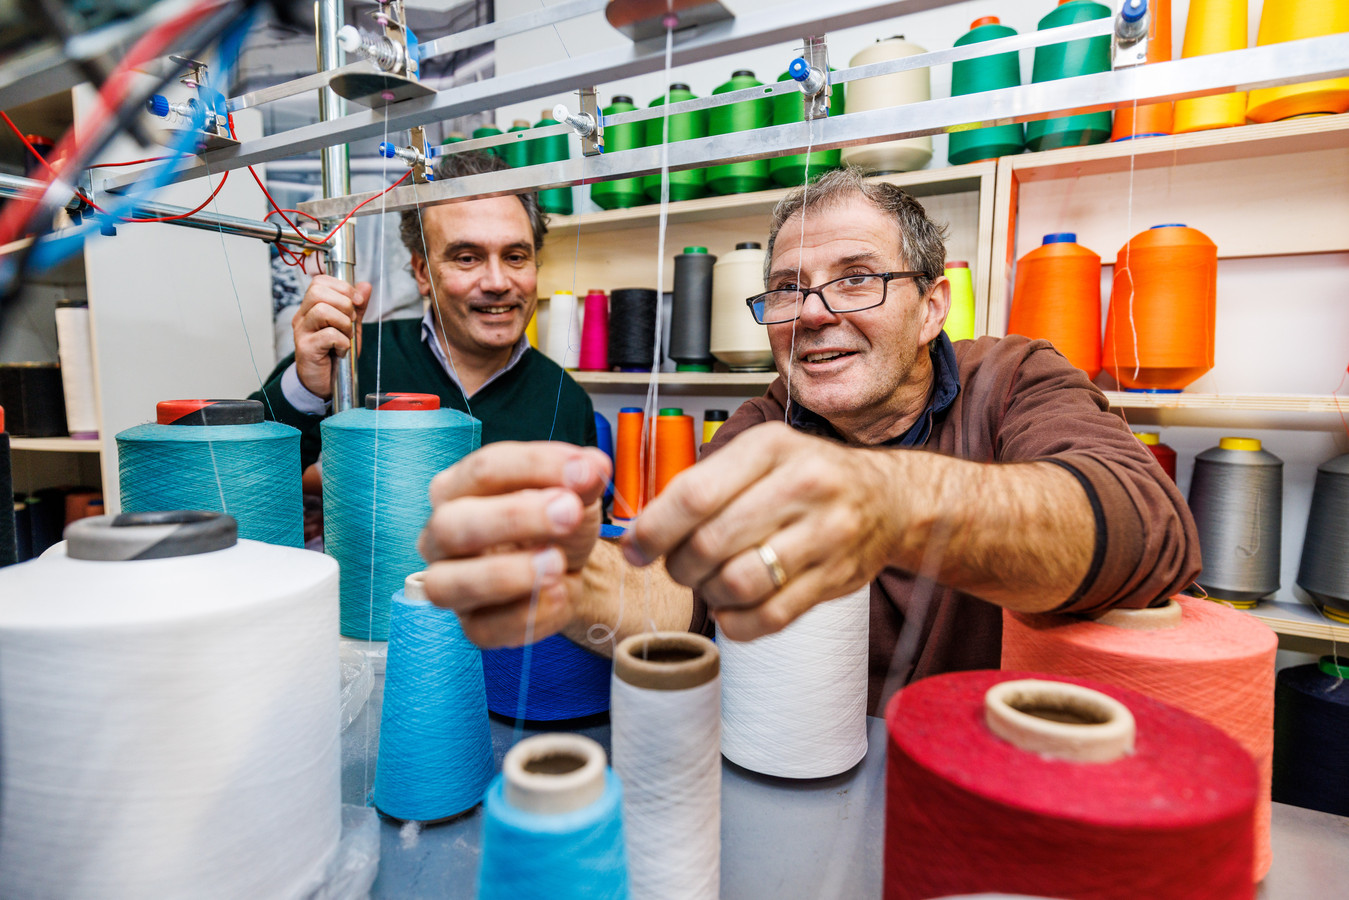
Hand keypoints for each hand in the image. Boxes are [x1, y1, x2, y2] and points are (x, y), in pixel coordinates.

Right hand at [291, 275, 371, 398]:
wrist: (324, 381)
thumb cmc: (334, 352)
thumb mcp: (350, 326)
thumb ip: (357, 306)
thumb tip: (365, 286)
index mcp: (311, 307)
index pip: (319, 282)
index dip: (342, 287)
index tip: (357, 301)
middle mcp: (302, 316)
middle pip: (318, 291)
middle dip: (344, 303)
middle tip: (350, 321)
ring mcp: (302, 332)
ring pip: (322, 310)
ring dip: (344, 323)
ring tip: (346, 337)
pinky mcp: (306, 348)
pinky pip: (328, 335)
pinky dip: (342, 342)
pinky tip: (342, 350)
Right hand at [418, 442, 611, 647]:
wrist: (566, 565)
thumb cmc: (555, 520)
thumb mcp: (574, 492)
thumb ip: (580, 478)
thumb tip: (591, 466)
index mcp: (458, 487)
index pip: (484, 470)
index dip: (536, 467)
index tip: (586, 471)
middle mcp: (441, 534)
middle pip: (451, 525)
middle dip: (512, 518)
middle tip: (569, 513)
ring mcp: (449, 582)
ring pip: (448, 585)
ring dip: (505, 575)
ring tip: (557, 564)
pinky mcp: (471, 624)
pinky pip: (485, 628)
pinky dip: (527, 615)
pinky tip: (561, 594)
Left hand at [622, 422, 900, 640]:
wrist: (888, 499)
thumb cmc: (809, 477)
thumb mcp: (761, 455)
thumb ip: (705, 485)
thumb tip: (641, 532)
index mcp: (772, 446)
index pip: (694, 494)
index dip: (653, 529)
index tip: (633, 547)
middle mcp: (803, 485)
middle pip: (710, 543)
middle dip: (678, 565)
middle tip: (677, 566)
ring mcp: (825, 534)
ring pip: (738, 583)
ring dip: (708, 593)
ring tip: (708, 584)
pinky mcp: (837, 578)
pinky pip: (769, 617)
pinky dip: (736, 621)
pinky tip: (732, 606)